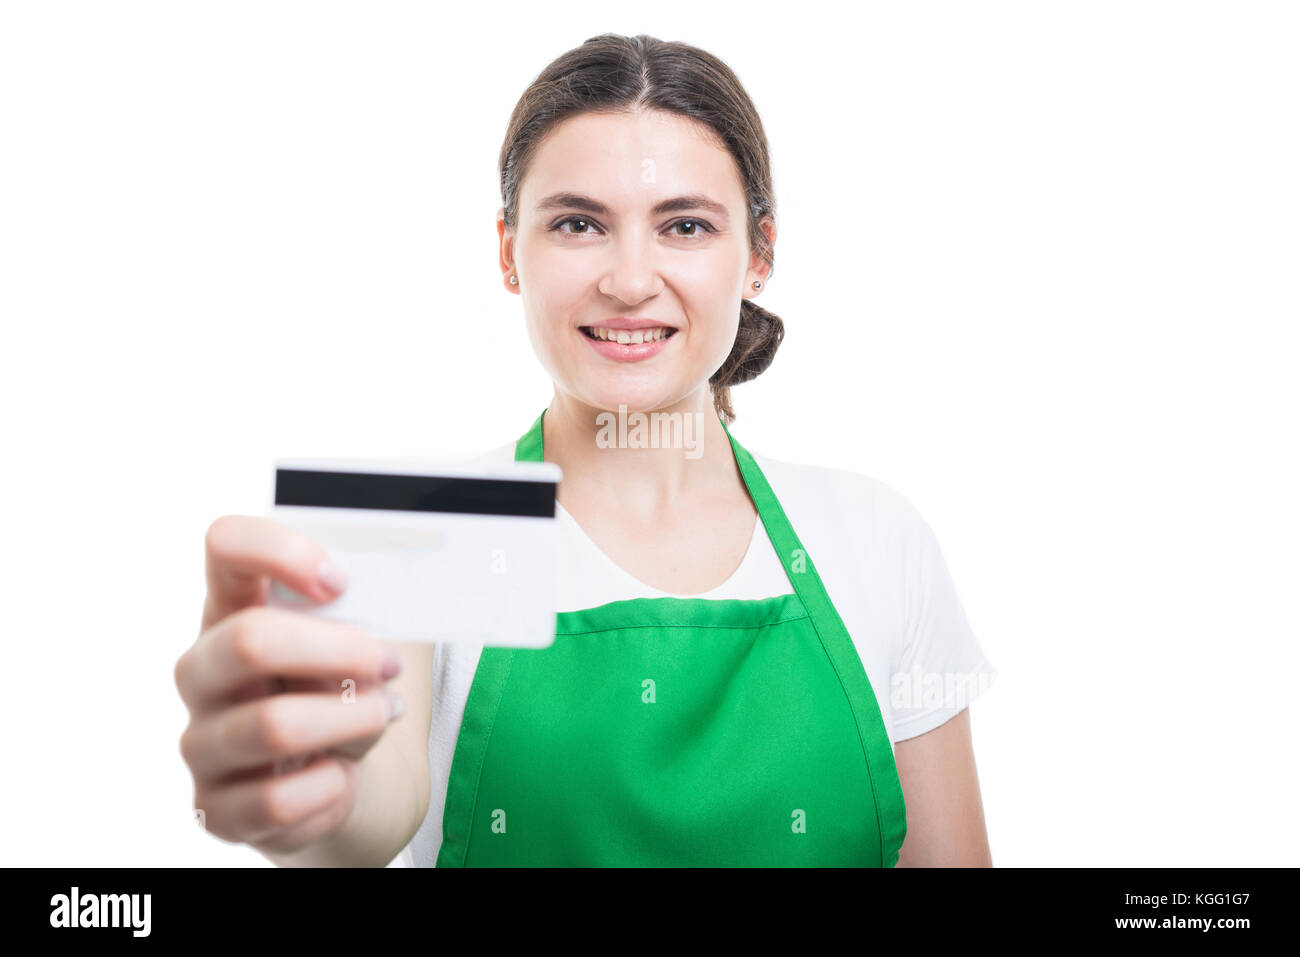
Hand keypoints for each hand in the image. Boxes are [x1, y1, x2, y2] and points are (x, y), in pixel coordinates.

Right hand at [175, 515, 404, 855]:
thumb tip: (382, 630)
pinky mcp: (215, 808)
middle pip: (251, 640)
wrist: (335, 775)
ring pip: (275, 726)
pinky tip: (342, 774)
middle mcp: (202, 671)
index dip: (282, 552)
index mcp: (231, 608)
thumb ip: (358, 618)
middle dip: (341, 651)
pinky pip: (279, 799)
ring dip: (351, 720)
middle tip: (389, 664)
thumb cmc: (340, 690)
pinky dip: (331, 785)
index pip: (225, 546)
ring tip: (381, 714)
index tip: (341, 581)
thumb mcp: (352, 645)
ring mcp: (200, 741)